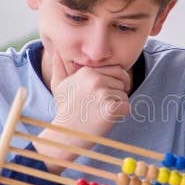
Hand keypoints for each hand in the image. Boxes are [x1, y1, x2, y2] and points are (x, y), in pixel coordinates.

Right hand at [35, 52, 130, 171]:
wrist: (65, 134)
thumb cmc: (65, 110)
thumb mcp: (60, 85)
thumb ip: (59, 66)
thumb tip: (57, 51)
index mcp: (87, 71)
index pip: (116, 69)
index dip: (117, 80)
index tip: (109, 91)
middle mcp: (95, 79)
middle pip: (124, 80)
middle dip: (121, 90)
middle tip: (109, 102)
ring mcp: (103, 93)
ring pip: (125, 95)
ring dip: (118, 104)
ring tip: (101, 112)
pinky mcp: (110, 108)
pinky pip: (127, 107)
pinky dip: (120, 114)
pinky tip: (106, 119)